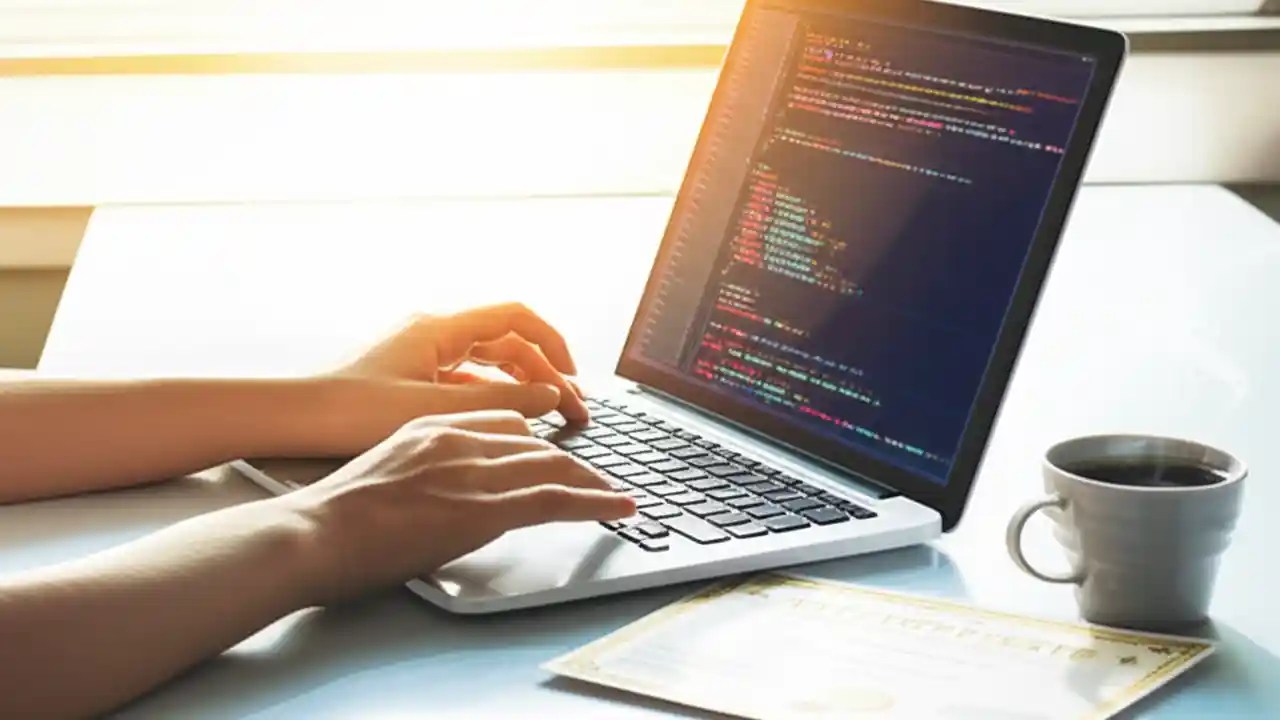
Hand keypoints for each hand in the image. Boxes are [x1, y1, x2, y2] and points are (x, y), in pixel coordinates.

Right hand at [281, 410, 634, 604]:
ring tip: (616, 497)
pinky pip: (555, 499)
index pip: (503, 423)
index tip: (553, 455)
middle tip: (597, 479)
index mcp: (430, 427)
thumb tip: (440, 501)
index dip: (537, 442)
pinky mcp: (484, 507)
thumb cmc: (330, 520)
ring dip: (593, 482)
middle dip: (572, 461)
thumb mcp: (382, 477)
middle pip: (535, 442)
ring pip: (553, 465)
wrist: (310, 534)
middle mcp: (457, 439)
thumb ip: (420, 477)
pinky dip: (596, 502)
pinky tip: (619, 508)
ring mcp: (472, 470)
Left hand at [307, 303, 590, 455]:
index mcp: (439, 328)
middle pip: (506, 343)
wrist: (291, 420)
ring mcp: (419, 355)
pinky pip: (465, 381)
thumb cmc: (351, 412)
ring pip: (488, 364)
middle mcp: (432, 333)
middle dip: (545, 373)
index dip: (554, 345)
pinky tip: (506, 423)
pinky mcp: (408, 378)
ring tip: (551, 416)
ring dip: (522, 387)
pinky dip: (493, 397)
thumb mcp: (437, 410)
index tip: (574, 378)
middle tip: (574, 409)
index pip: (516, 319)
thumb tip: (552, 396)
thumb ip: (502, 404)